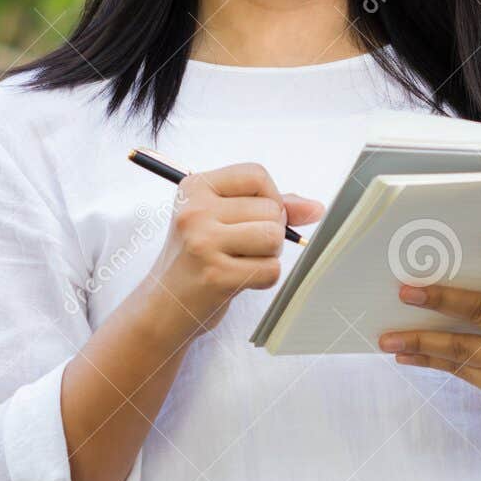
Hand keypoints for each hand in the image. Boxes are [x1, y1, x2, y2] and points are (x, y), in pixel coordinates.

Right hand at [145, 160, 324, 341]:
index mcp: (194, 188)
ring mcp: (203, 243)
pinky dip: (263, 280)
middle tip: (240, 248)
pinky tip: (238, 281)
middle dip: (270, 232)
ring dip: (268, 255)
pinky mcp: (215, 276)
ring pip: (274, 237)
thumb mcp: (222, 221)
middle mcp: (195, 211)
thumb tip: (316, 208)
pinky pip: (270, 270)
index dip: (270, 198)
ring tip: (241, 262)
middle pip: (271, 209)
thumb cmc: (198, 259)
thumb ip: (268, 207)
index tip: (255, 217)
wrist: (164, 306)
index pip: (257, 175)